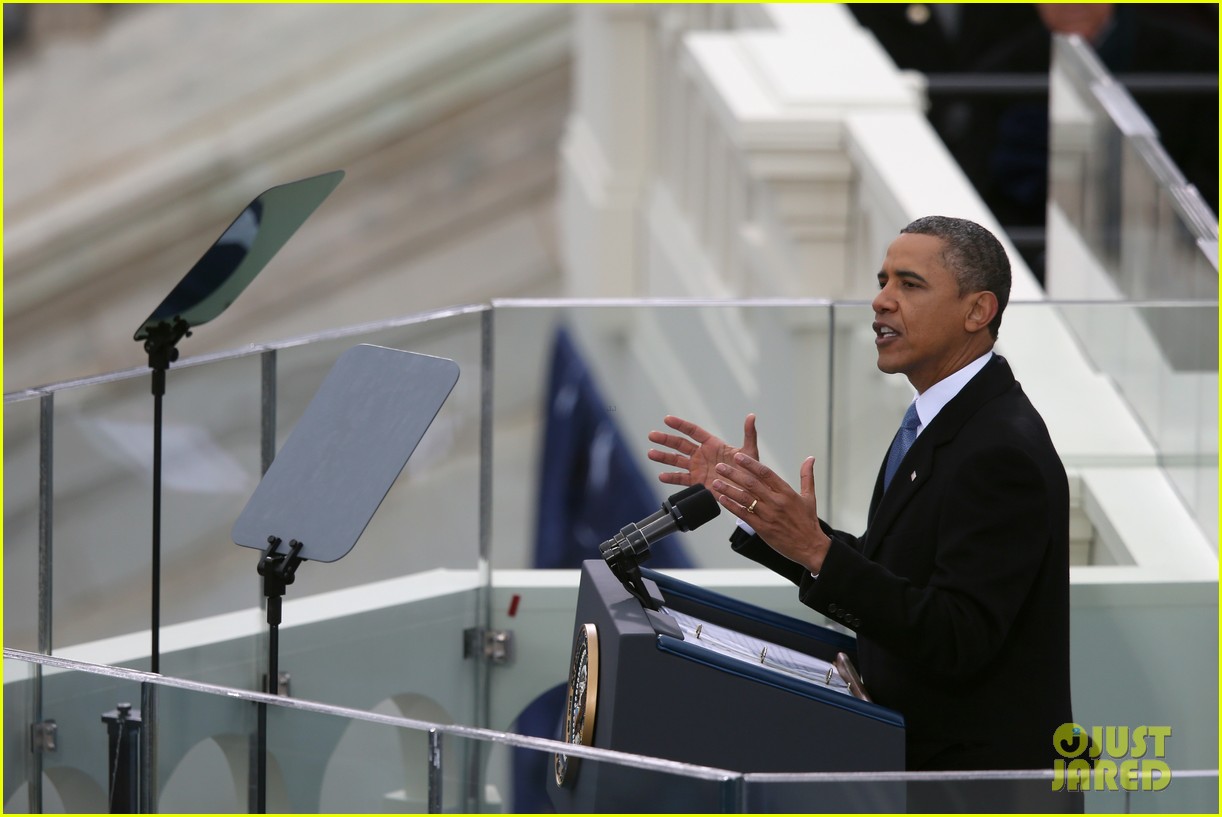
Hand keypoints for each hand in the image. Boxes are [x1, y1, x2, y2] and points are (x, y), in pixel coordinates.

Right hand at [647, 414, 758, 490]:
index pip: (693, 431)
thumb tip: (752, 416)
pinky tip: (661, 476)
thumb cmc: (750, 470)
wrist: (748, 492)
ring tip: (650, 453)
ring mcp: (697, 468)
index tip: (667, 419)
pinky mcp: (697, 482)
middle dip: (665, 439)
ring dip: (663, 457)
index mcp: (712, 444)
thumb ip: (749, 434)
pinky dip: (671, 477)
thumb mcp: (750, 451)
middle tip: (652, 435)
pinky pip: (681, 479)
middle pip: (680, 444)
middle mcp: (702, 454)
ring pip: (676, 461)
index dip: (680, 425)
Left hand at [712, 452, 830, 573]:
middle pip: (751, 484)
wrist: (810, 547)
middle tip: (720, 466)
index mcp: (787, 492)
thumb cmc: (808, 521)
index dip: (750, 463)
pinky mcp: (762, 528)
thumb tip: (810, 458)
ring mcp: (768, 516)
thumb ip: (806, 476)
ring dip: (728, 489)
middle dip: (734, 474)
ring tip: (715, 482)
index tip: (738, 456)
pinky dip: (732, 506)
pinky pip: (744, 515)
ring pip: (745, 499)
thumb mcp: (809, 497)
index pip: (765, 473)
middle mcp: (777, 502)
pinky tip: (722, 499)